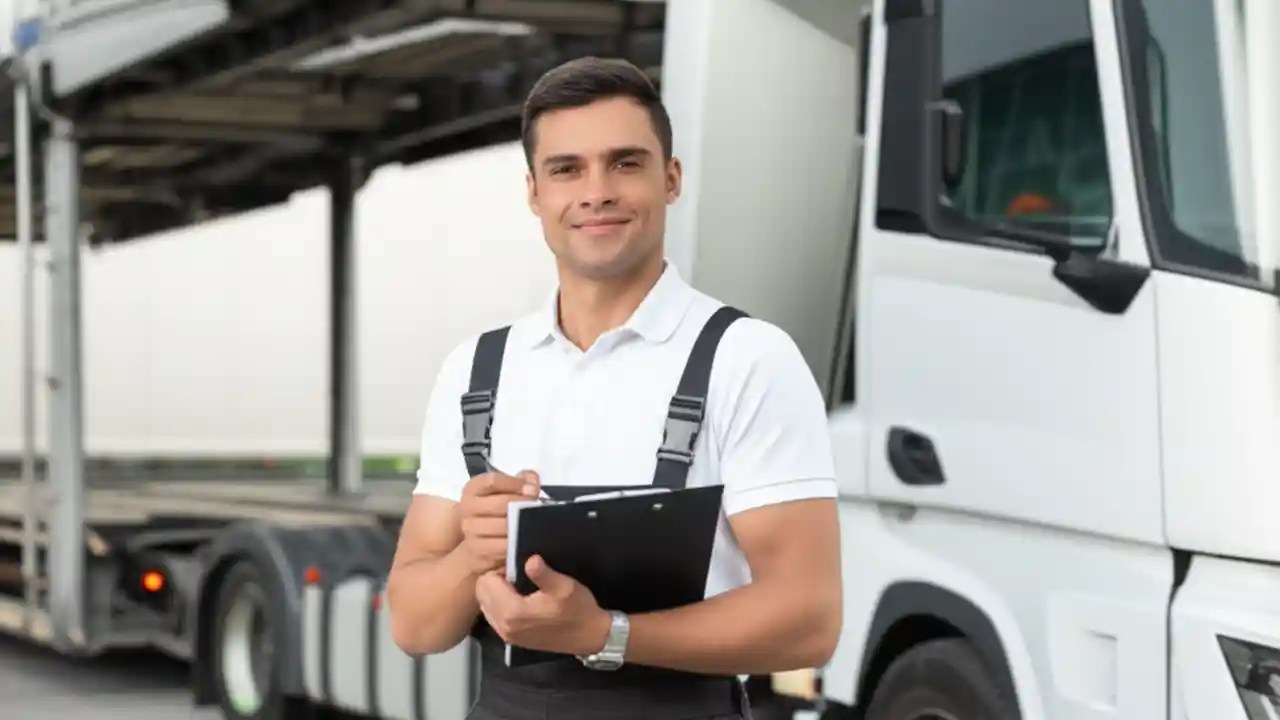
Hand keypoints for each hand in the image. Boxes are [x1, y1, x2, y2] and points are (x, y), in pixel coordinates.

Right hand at [457, 469, 539, 575]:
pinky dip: (518, 543)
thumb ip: (523, 480)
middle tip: (537, 508)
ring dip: (522, 525)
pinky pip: (503, 546)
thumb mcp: (507, 490)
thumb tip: (532, 483)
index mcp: (473, 488)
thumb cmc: (498, 508)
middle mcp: (468, 507)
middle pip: (500, 504)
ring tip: (535, 524)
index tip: (533, 489)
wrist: (480, 536)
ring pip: (502, 526)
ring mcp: (471, 529)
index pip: (492, 481)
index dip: (515, 484)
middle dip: (522, 506)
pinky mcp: (479, 549)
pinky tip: (527, 539)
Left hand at [475, 554, 611, 656]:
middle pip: (482, 593)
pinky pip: (493, 617)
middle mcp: (504, 626)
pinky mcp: (511, 640)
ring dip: (497, 594)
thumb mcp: (565, 586)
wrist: (589, 636)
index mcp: (513, 612)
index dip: (500, 570)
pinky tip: (519, 601)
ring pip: (485, 605)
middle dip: (495, 581)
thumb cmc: (578, 609)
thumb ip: (544, 574)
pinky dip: (500, 606)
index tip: (518, 569)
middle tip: (518, 577)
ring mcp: (506, 635)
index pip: (486, 582)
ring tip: (519, 589)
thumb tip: (530, 560)